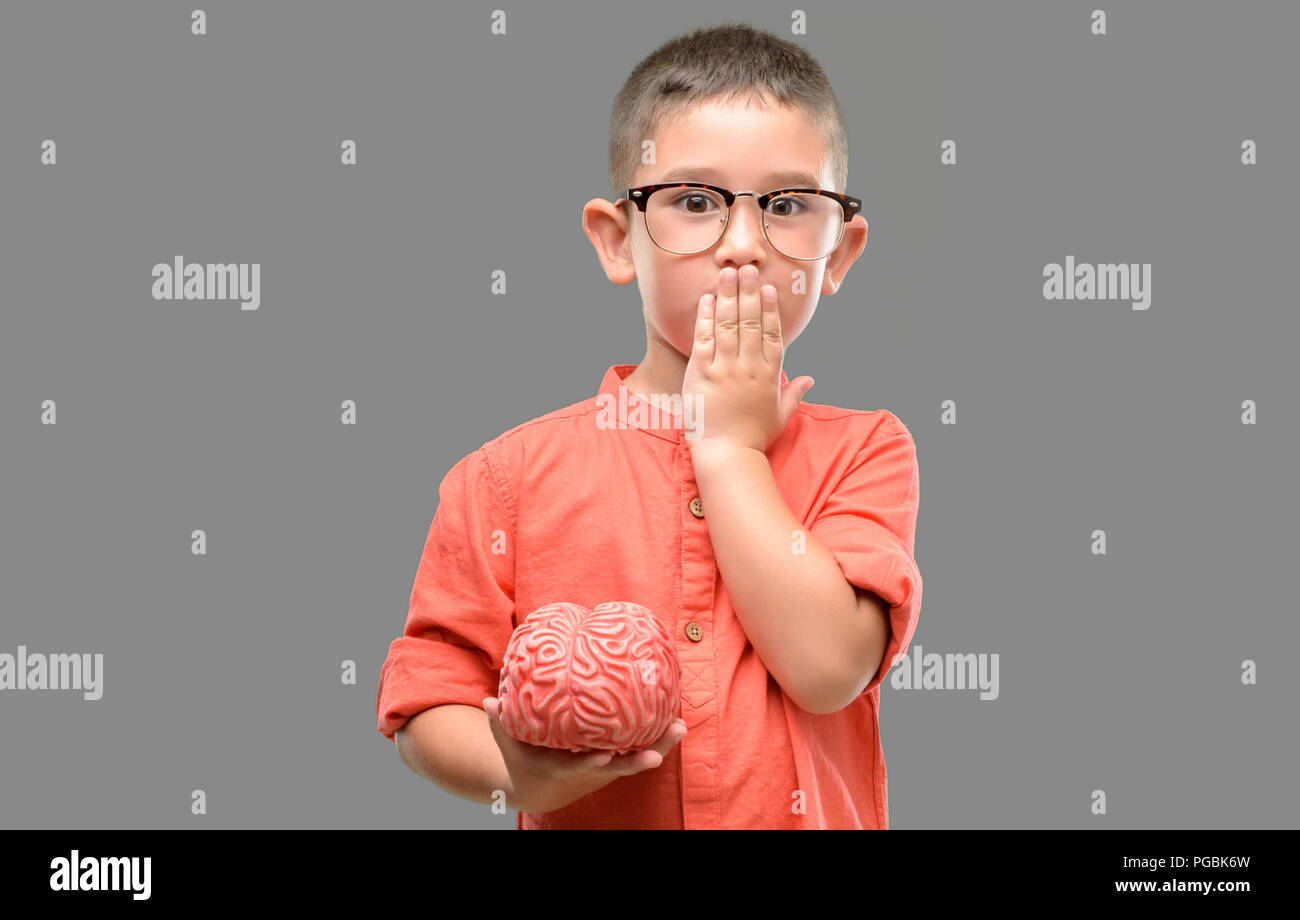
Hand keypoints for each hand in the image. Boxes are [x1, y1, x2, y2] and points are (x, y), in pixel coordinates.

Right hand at [483, 697, 686, 813]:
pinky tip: (677, 719)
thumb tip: (489, 698)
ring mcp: (606, 768)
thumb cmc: (524, 759)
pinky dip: (658, 738)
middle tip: (657, 755)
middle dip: (638, 762)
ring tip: (680, 727)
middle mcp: (590, 771)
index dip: (592, 763)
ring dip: (660, 745)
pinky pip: (641, 748)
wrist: (540, 789)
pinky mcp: (616, 760)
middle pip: (618, 768)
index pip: (580, 767)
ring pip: (636, 758)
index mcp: (564, 768)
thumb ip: (501, 721)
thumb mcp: (510, 744)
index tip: (605, 756)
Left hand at [682, 265, 813, 453]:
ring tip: (728, 273)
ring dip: (728, 296)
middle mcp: (749, 366)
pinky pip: (704, 339)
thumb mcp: (780, 415)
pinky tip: (708, 299)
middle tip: (748, 268)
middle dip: (749, 292)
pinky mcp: (702, 373)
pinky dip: (706, 317)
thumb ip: (795, 393)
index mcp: (769, 374)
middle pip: (750, 321)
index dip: (770, 309)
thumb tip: (810, 379)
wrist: (727, 454)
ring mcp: (724, 368)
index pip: (771, 333)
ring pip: (728, 324)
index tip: (769, 288)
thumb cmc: (752, 437)